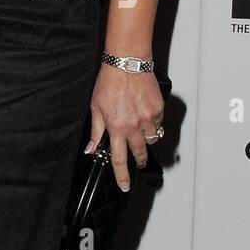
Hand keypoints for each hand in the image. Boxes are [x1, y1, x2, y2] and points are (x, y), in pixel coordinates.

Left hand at [86, 65, 164, 191]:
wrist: (127, 63)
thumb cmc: (109, 82)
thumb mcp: (96, 107)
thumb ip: (96, 131)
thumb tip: (90, 149)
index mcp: (117, 128)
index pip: (119, 159)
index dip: (122, 176)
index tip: (125, 186)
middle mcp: (134, 126)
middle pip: (139, 153)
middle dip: (139, 160)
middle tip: (138, 162)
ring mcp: (149, 119)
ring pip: (151, 139)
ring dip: (145, 140)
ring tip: (139, 132)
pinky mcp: (158, 110)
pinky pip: (157, 124)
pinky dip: (152, 123)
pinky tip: (144, 114)